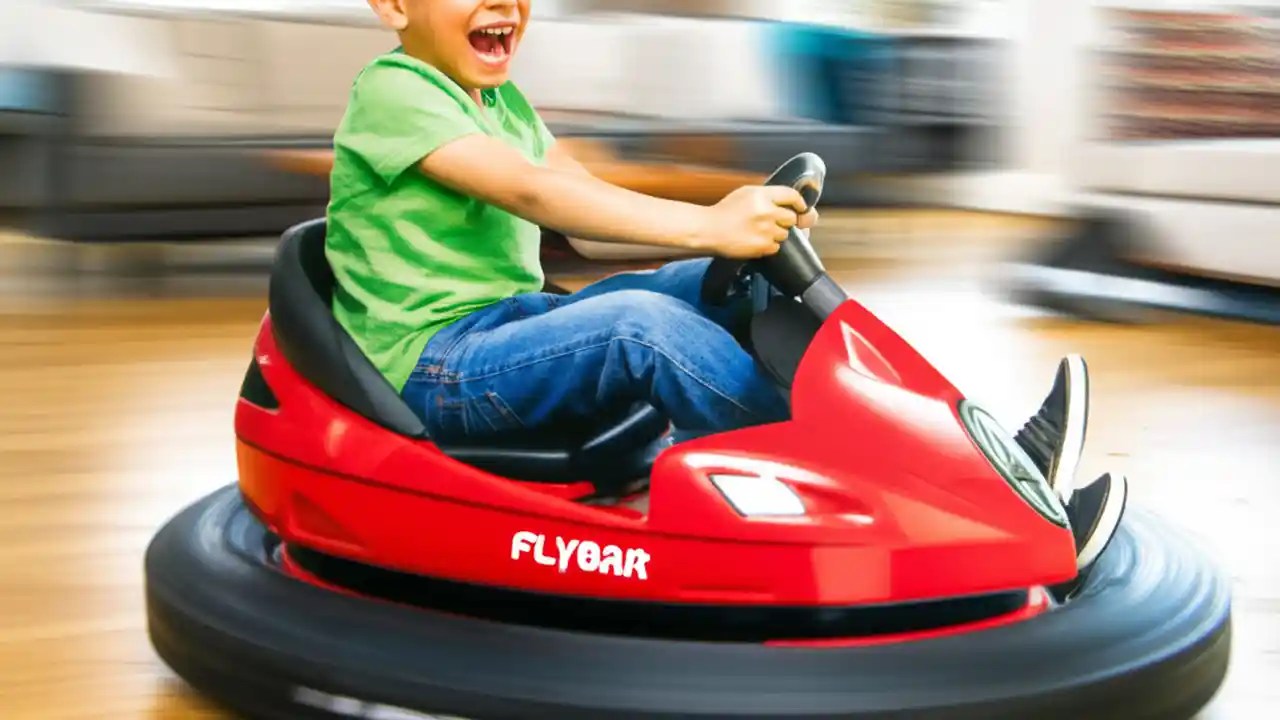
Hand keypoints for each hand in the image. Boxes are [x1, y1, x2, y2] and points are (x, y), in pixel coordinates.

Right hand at [692, 185, 818, 258]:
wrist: (709, 229)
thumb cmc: (725, 211)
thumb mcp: (746, 193)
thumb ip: (768, 195)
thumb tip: (790, 202)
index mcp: (762, 195)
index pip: (792, 196)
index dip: (800, 203)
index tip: (801, 208)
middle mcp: (766, 211)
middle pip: (792, 218)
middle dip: (785, 221)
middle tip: (772, 222)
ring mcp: (765, 230)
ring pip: (785, 234)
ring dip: (776, 234)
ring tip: (760, 232)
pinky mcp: (762, 246)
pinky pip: (776, 247)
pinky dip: (769, 246)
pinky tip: (756, 240)